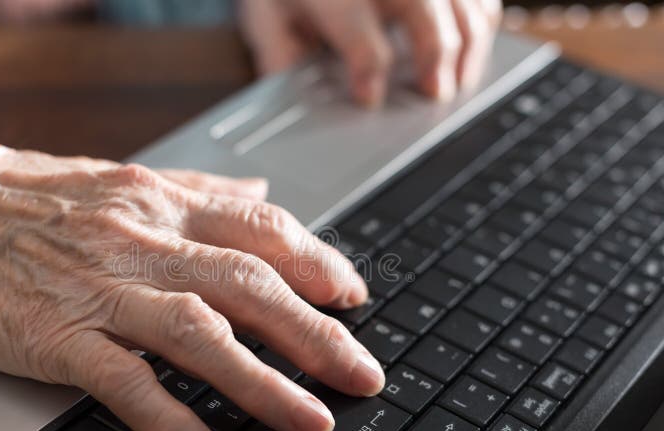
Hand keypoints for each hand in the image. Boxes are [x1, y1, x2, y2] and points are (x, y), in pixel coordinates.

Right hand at [0, 152, 382, 430]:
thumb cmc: (37, 197)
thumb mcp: (129, 179)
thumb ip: (202, 192)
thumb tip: (263, 193)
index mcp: (163, 204)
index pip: (260, 229)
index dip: (317, 262)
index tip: (353, 296)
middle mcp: (142, 242)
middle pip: (247, 286)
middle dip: (314, 333)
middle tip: (360, 374)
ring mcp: (100, 289)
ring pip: (198, 333)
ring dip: (261, 382)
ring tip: (311, 420)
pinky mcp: (55, 334)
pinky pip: (122, 381)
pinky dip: (169, 417)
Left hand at [239, 0, 501, 105]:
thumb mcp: (270, 16)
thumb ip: (281, 56)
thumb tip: (294, 101)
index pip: (358, 28)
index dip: (367, 69)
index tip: (370, 99)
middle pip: (424, 8)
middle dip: (434, 56)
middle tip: (434, 94)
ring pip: (462, 2)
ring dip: (467, 45)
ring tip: (456, 81)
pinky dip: (480, 22)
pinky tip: (468, 49)